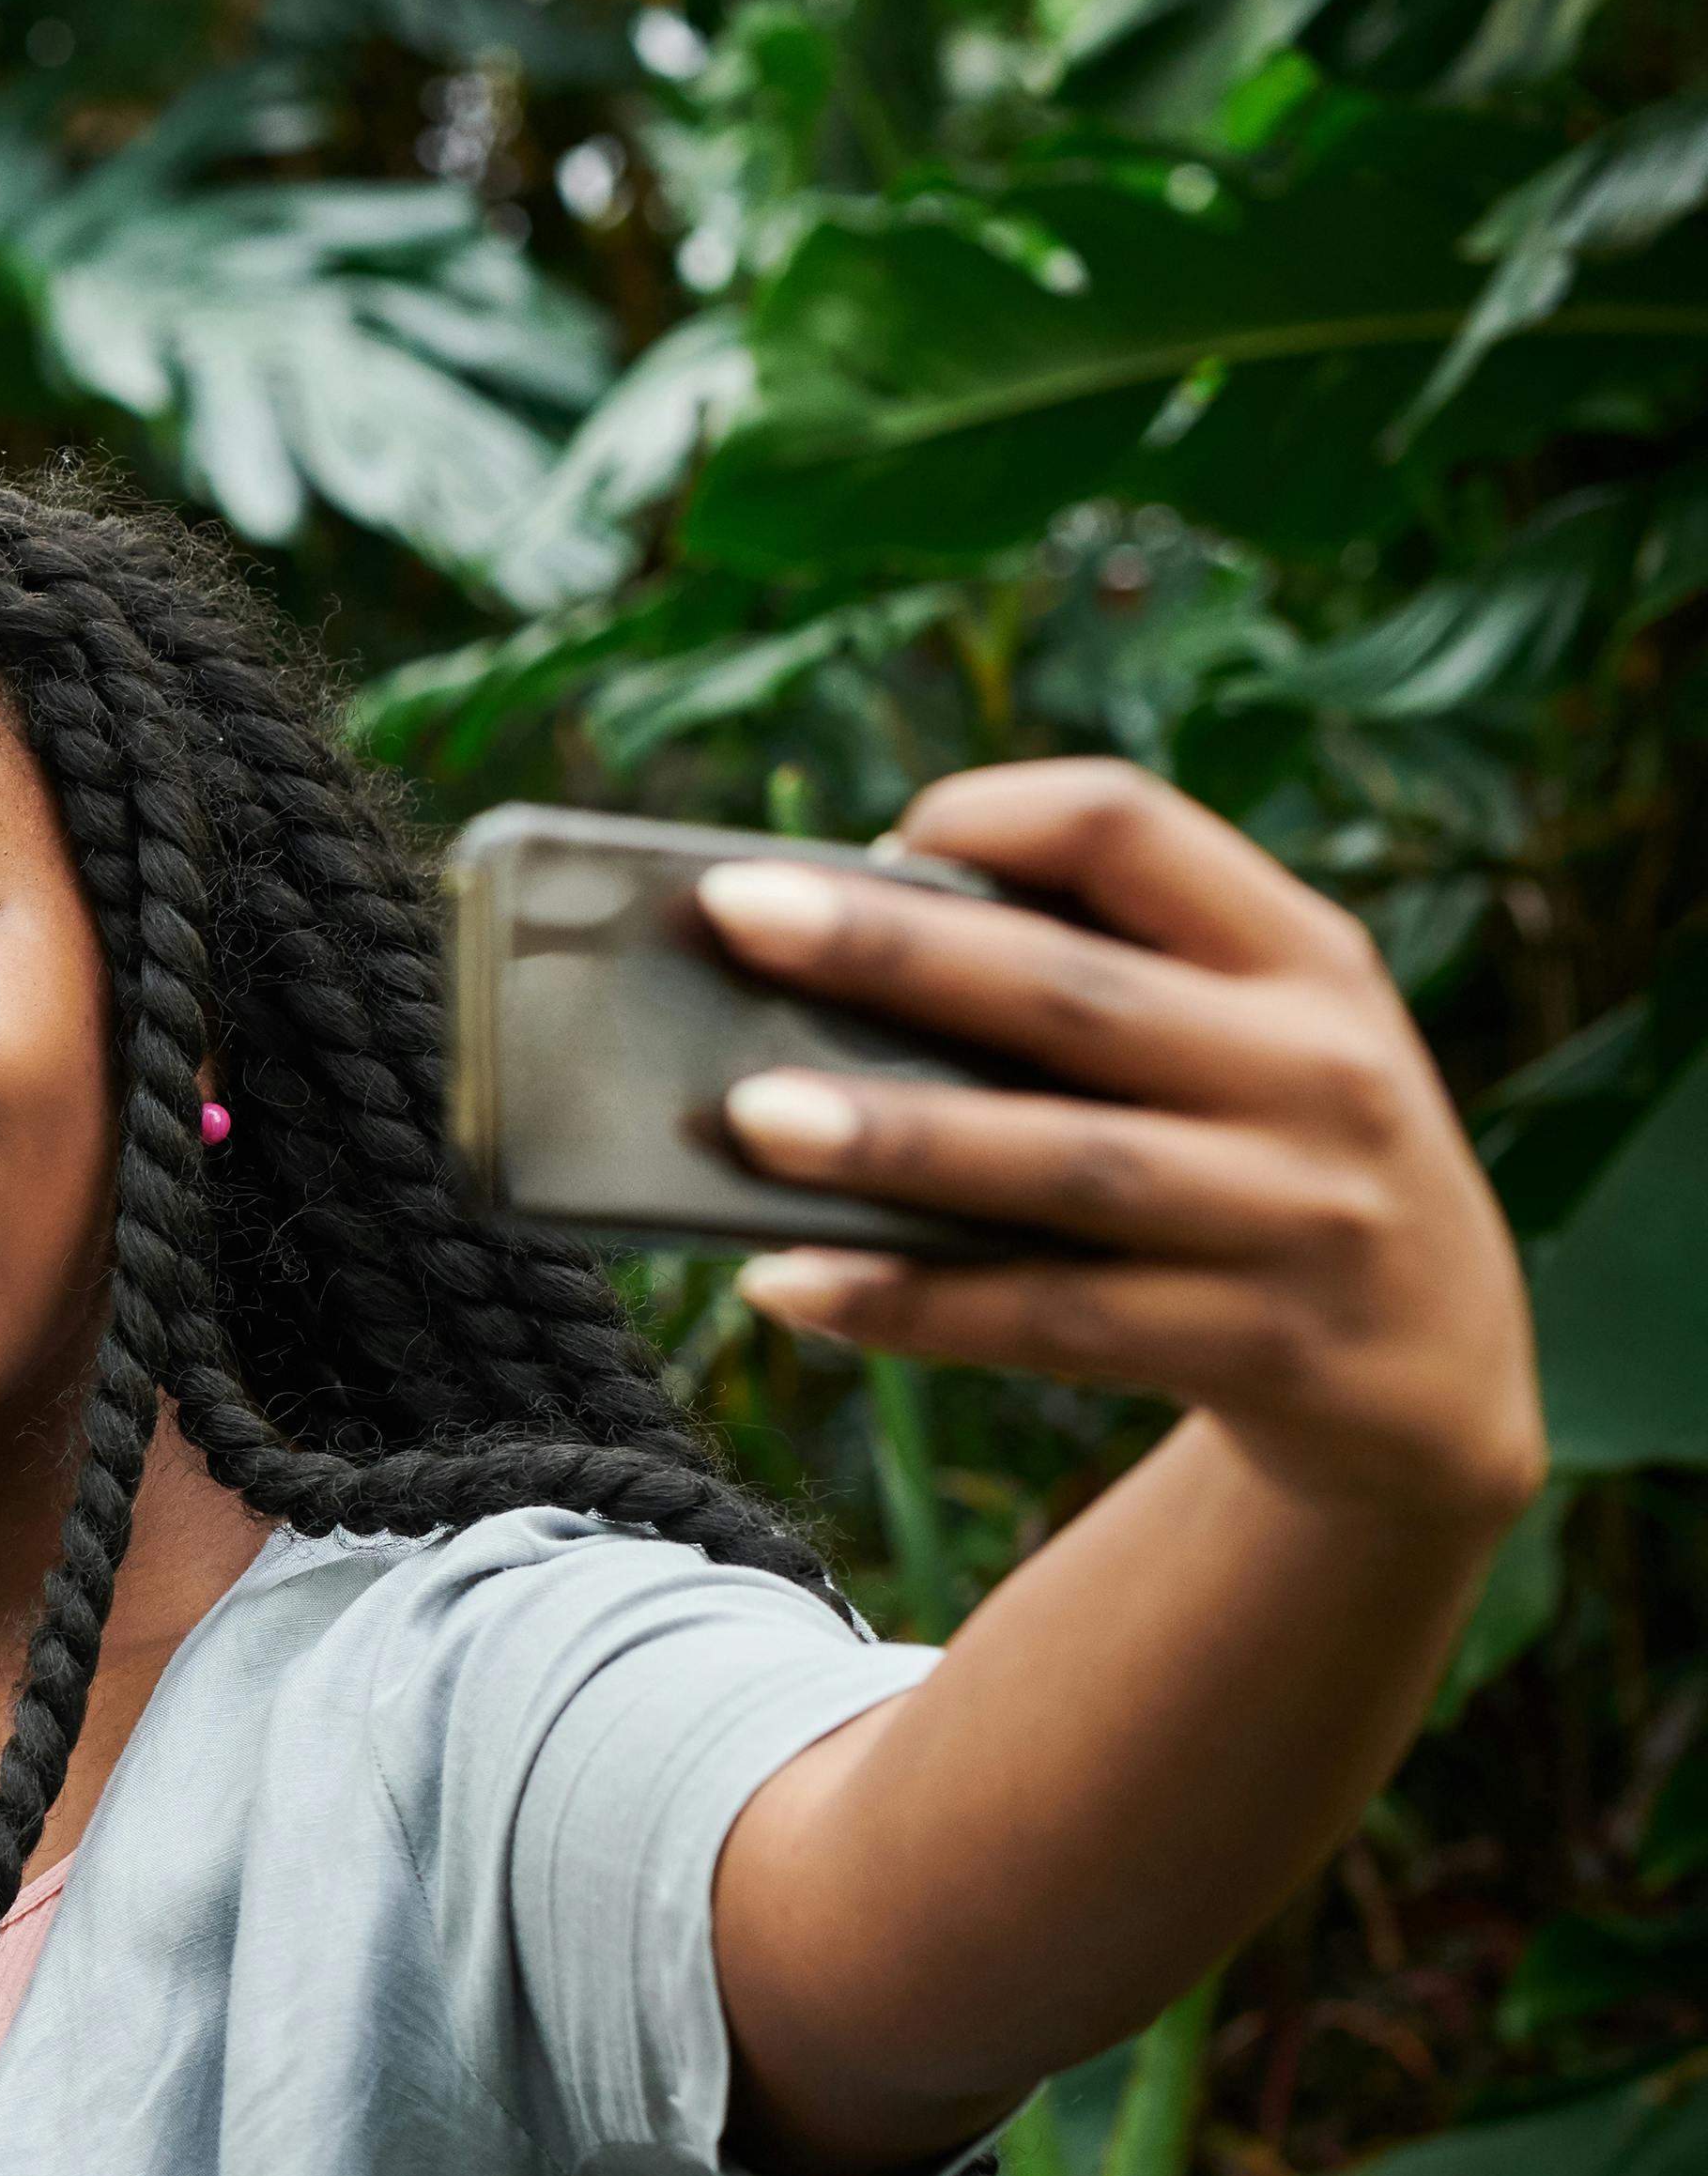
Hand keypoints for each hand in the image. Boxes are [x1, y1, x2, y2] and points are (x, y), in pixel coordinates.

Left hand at [697, 764, 1539, 1531]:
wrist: (1437, 1362)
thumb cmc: (1271, 1156)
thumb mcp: (1253, 1035)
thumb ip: (1105, 978)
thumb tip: (848, 937)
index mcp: (1302, 953)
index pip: (1134, 829)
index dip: (991, 813)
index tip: (872, 839)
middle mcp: (1317, 1068)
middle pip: (1074, 992)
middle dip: (894, 950)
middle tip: (737, 915)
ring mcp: (1298, 1213)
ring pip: (1066, 1166)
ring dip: (897, 1139)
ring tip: (747, 1117)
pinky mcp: (1260, 1344)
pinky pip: (1052, 1319)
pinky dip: (912, 1303)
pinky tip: (788, 1282)